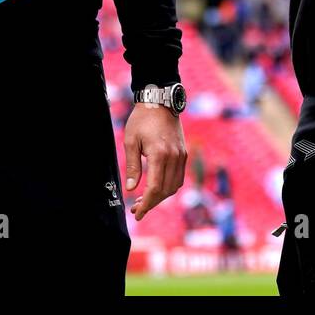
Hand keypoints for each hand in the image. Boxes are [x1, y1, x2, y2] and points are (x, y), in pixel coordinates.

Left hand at [123, 105, 186, 221]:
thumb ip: (132, 166)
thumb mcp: (131, 140)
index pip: (155, 188)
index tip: (137, 213)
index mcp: (159, 154)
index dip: (146, 203)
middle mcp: (174, 157)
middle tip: (137, 209)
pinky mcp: (183, 153)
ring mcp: (181, 155)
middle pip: (165, 190)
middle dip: (151, 203)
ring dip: (160, 197)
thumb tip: (131, 188)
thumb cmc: (142, 119)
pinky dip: (169, 187)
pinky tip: (156, 188)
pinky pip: (179, 177)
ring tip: (144, 201)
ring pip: (174, 186)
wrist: (160, 102)